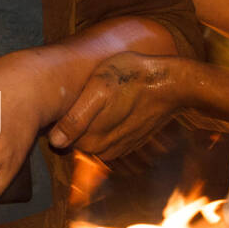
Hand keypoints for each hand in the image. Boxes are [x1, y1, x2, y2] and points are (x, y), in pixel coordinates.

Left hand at [48, 53, 188, 159]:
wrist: (172, 83)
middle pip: (74, 139)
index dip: (57, 117)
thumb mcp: (99, 89)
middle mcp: (104, 150)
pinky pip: (107, 138)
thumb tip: (56, 142)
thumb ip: (77, 119)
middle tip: (80, 94)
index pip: (59, 137)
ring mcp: (118, 148)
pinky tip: (109, 105)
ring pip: (90, 139)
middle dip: (71, 121)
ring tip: (95, 97)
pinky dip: (104, 125)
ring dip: (88, 123)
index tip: (60, 99)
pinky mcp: (129, 142)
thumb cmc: (131, 78)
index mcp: (92, 140)